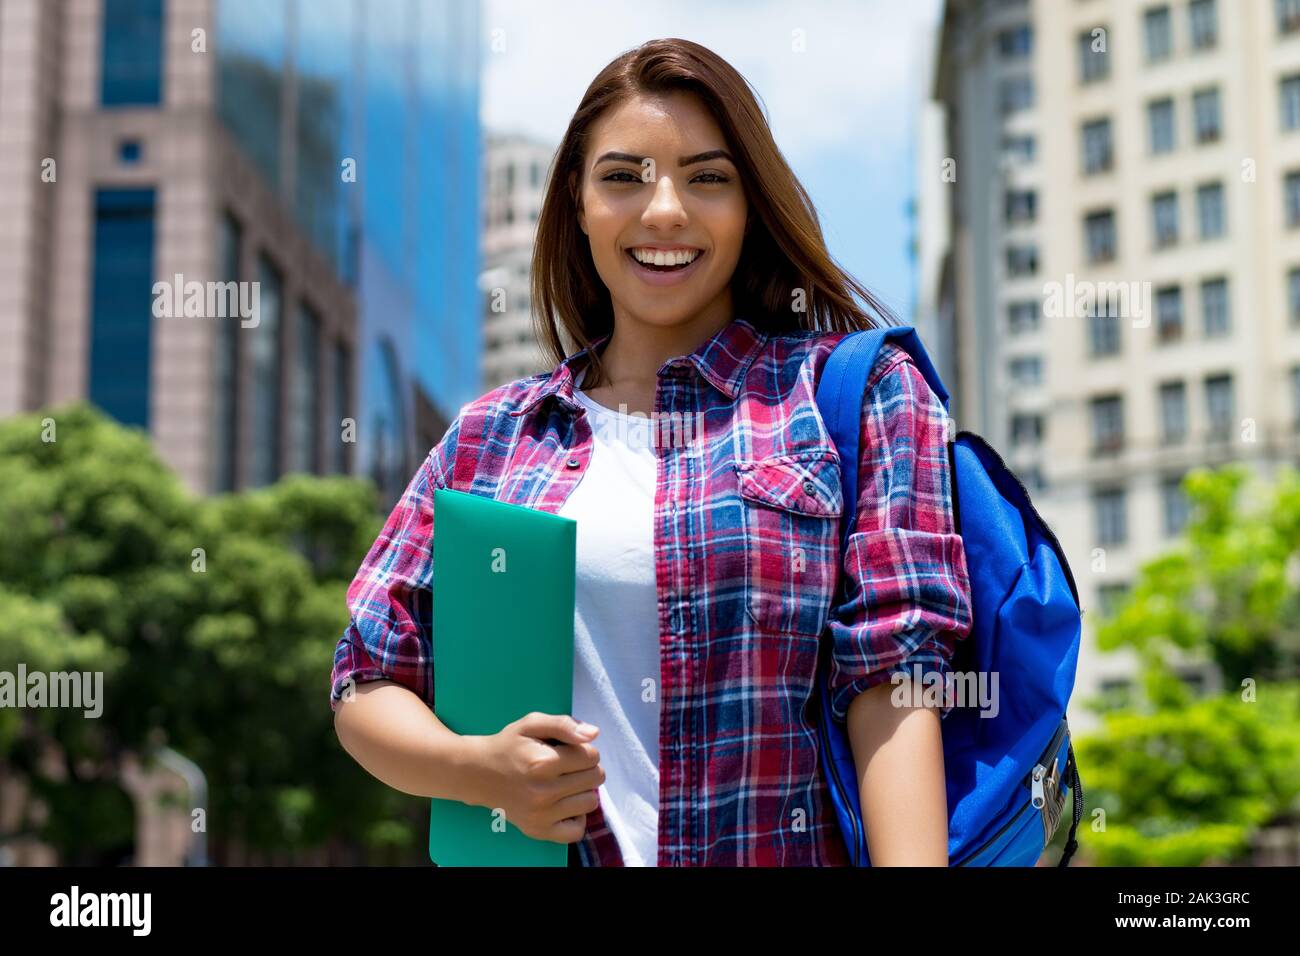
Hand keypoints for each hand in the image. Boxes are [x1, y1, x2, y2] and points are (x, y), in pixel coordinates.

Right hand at [464, 712, 604, 843]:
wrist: (478, 774)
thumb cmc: (509, 746)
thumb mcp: (531, 724)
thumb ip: (564, 724)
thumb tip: (594, 734)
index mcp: (543, 762)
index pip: (592, 756)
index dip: (584, 749)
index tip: (569, 750)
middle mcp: (543, 792)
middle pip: (595, 778)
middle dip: (587, 768)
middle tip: (568, 766)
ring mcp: (541, 815)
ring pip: (591, 802)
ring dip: (583, 790)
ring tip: (564, 783)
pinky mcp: (538, 831)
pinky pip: (577, 831)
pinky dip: (576, 817)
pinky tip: (563, 804)